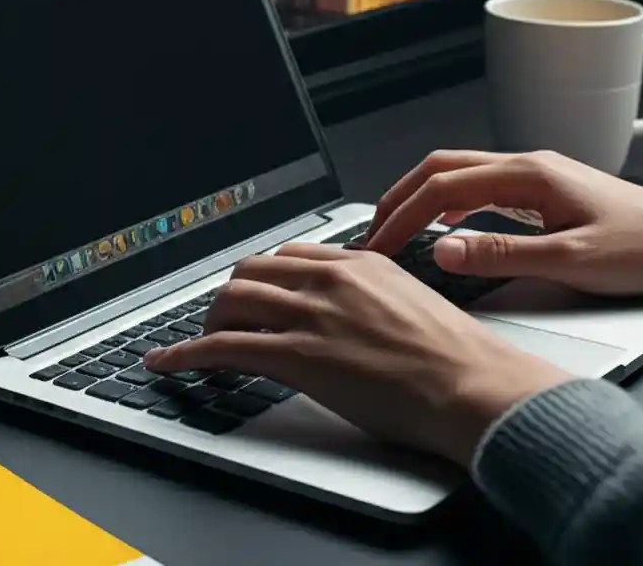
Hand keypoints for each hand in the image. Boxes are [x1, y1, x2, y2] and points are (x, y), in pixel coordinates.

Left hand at [144, 243, 569, 466]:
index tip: (251, 292)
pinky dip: (186, 355)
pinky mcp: (298, 355)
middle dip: (228, 297)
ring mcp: (312, 315)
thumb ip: (373, 298)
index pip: (290, 255)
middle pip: (252, 272)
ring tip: (195, 344)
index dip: (261, 277)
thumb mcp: (412, 305)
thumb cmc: (457, 360)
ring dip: (206, 323)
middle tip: (220, 319)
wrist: (473, 387)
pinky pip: (223, 347)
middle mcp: (331, 279)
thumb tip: (351, 315)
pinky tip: (169, 365)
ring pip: (232, 301)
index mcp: (360, 263)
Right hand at [366, 150, 642, 295]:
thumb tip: (443, 249)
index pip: (442, 187)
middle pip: (441, 168)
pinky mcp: (543, 190)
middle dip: (398, 198)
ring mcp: (535, 175)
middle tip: (372, 234)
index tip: (378, 246)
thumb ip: (502, 255)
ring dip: (419, 198)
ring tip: (394, 230)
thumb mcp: (572, 261)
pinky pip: (479, 186)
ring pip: (457, 173)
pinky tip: (441, 227)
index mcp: (529, 176)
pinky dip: (446, 202)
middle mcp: (527, 166)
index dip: (402, 216)